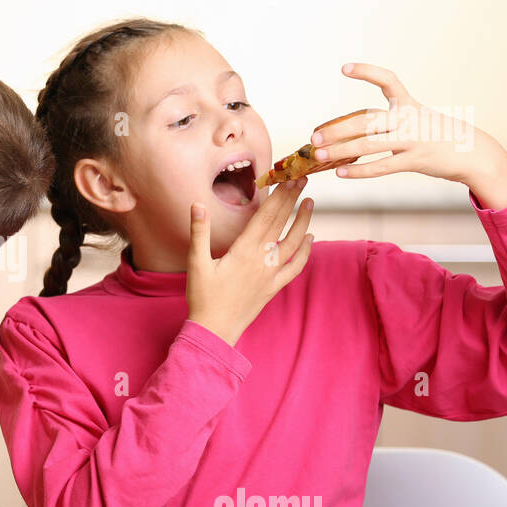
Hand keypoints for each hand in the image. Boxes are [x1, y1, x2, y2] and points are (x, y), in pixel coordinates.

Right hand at [186, 178, 314, 345]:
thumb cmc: (202, 296)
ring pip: (293, 242)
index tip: (288, 177)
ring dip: (303, 221)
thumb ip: (199, 232)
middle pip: (281, 223)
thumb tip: (197, 205)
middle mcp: (262, 260)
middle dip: (292, 199)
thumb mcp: (196, 263)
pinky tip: (310, 238)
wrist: (215, 329)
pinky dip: (305, 252)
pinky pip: (295, 267)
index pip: (266, 216)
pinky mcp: (273, 287)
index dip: (278, 195)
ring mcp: (271, 274)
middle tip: (303, 178)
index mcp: (244, 250)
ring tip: (310, 202)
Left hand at [308, 63, 506, 188]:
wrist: (472, 152)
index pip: (388, 80)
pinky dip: (359, 170)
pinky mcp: (416, 160)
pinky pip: (382, 166)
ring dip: (341, 151)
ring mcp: (413, 139)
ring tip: (319, 156)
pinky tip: (341, 173)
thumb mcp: (416, 118)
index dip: (367, 72)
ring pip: (370, 145)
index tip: (344, 68)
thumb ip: (385, 122)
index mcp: (408, 104)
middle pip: (366, 121)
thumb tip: (347, 132)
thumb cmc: (435, 135)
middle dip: (337, 130)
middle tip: (314, 138)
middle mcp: (409, 119)